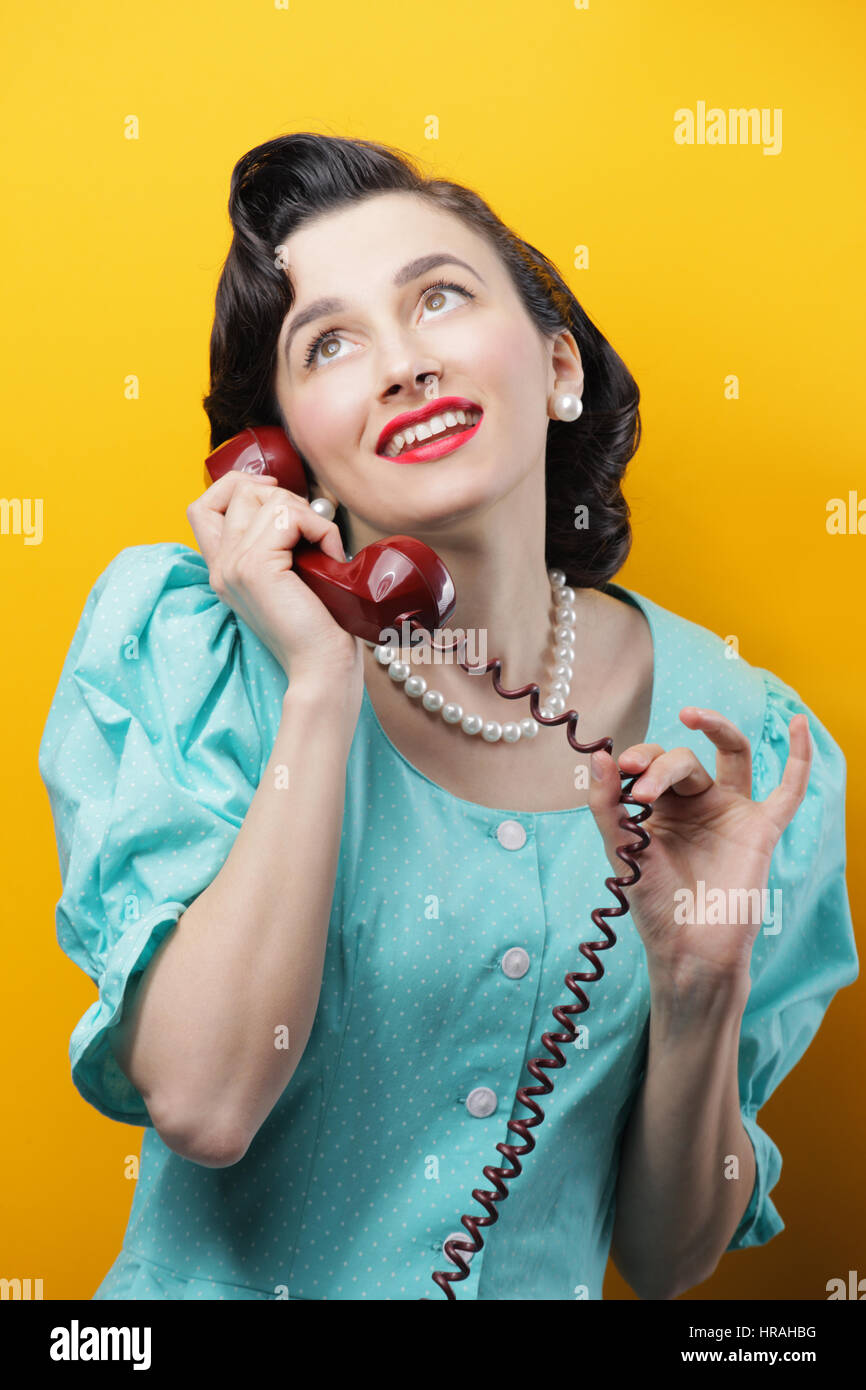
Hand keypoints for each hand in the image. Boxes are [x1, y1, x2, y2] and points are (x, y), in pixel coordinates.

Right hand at [186, 471, 362, 688]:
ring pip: (267, 499)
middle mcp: (220, 565)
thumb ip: (275, 542)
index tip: (276, 495)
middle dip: (286, 498)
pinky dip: (320, 528)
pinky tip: (331, 557)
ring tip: (324, 550)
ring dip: (308, 516)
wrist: (321, 668)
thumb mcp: (289, 575)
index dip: (237, 485)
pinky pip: (289, 516)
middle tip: (313, 533)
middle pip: (240, 491)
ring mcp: (232, 565)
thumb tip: (286, 498)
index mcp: (223, 568)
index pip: (203, 505)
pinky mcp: (254, 567)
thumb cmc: (318, 626)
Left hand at [587, 708, 811, 992]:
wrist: (685, 949)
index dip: (639, 761)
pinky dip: (798, 756)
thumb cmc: (653, 904)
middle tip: (641, 792)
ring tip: (692, 716)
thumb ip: (607, 804)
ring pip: (731, 754)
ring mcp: (732, 813)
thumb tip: (597, 754)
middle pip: (685, 760)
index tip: (623, 776)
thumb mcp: (620, 849)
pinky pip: (788, 790)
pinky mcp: (761, 830)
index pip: (653, 763)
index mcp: (663, 806)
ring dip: (715, 728)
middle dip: (660, 767)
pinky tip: (800, 723)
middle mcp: (698, 803)